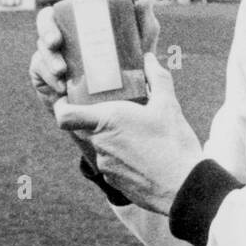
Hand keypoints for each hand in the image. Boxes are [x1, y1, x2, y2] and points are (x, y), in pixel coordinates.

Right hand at [28, 0, 158, 168]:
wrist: (119, 110)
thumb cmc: (130, 73)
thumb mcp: (140, 50)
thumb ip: (145, 26)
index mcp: (84, 20)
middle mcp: (66, 31)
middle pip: (47, 18)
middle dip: (47, 27)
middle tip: (56, 41)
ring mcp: (53, 52)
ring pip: (41, 45)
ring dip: (48, 56)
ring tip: (61, 71)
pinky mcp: (44, 73)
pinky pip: (39, 68)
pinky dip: (48, 76)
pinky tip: (60, 86)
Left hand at [54, 53, 202, 213]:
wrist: (184, 186)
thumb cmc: (173, 143)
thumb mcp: (168, 105)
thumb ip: (157, 78)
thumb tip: (150, 59)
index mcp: (107, 121)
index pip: (65, 115)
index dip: (60, 107)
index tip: (66, 100)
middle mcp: (100, 144)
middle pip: (83, 130)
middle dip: (93, 120)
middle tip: (110, 112)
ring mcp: (106, 166)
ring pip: (101, 148)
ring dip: (111, 141)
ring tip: (135, 136)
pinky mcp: (115, 183)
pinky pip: (112, 166)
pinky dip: (122, 159)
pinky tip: (142, 157)